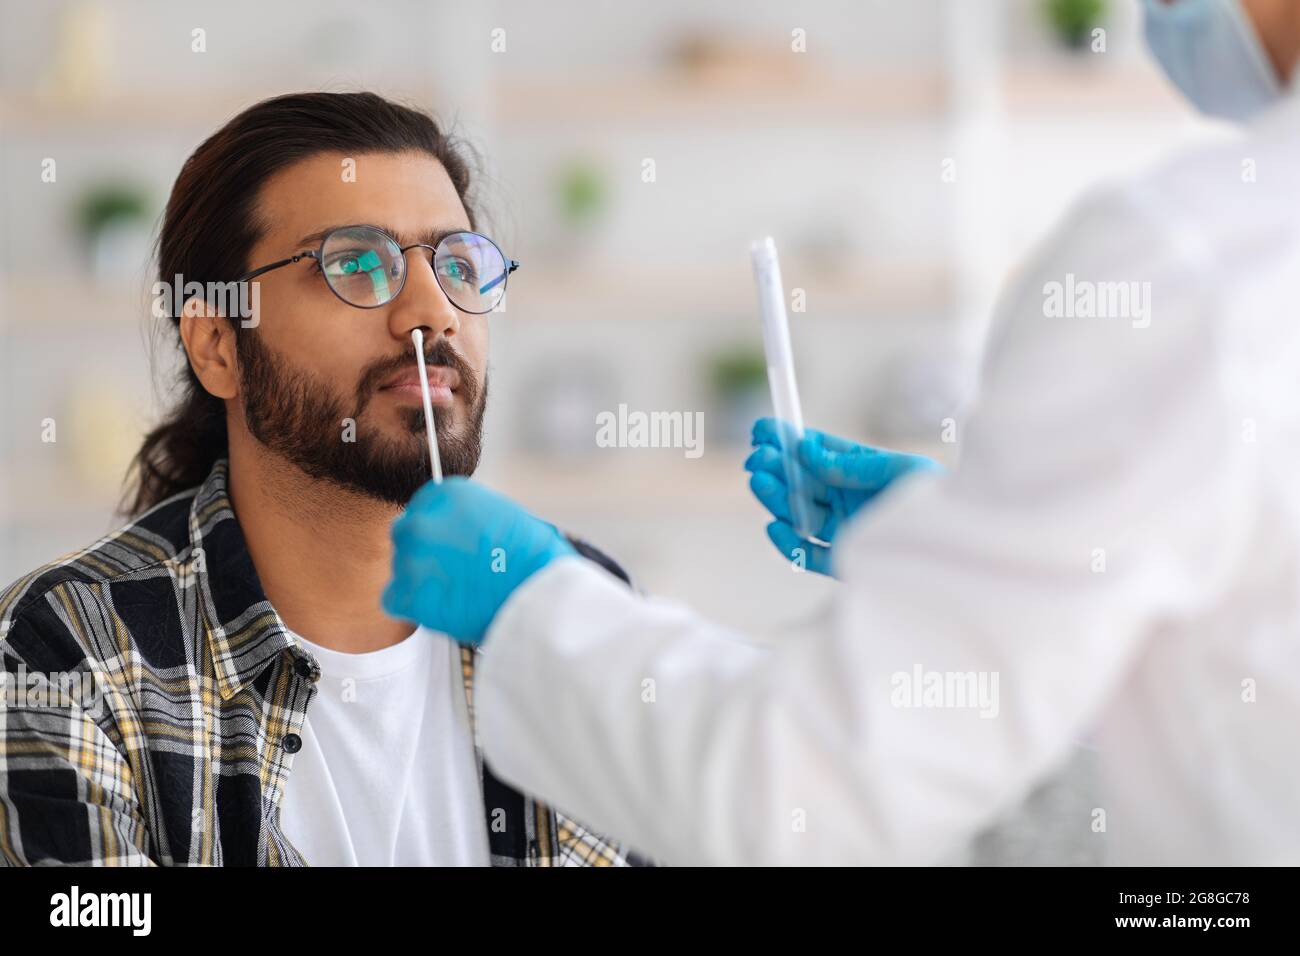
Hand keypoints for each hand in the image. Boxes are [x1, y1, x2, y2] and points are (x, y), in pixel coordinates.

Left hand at [382, 477, 574, 644]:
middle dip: (425, 552)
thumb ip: (465, 517)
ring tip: (459, 592)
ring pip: (402, 568)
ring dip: (422, 581)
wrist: (538, 595)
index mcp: (446, 493)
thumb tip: (451, 530)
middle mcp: (422, 520)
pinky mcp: (406, 593)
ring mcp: (410, 557)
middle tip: (454, 573)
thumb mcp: (500, 514)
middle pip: (406, 535)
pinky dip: (415, 607)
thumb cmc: (533, 558)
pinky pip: (395, 599)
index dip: (439, 530)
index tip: (453, 547)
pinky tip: (445, 606)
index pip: (423, 507)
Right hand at [744, 417, 941, 575]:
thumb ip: (852, 464)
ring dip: (778, 500)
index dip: (788, 441)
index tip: (762, 430)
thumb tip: (807, 450)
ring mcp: (849, 531)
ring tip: (761, 482)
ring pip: (802, 515)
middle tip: (757, 458)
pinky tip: (775, 526)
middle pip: (803, 483)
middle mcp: (851, 500)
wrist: (967, 546)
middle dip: (777, 469)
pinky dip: (791, 545)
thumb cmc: (941, 500)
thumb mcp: (898, 470)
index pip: (817, 453)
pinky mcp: (849, 563)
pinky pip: (812, 556)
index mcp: (863, 472)